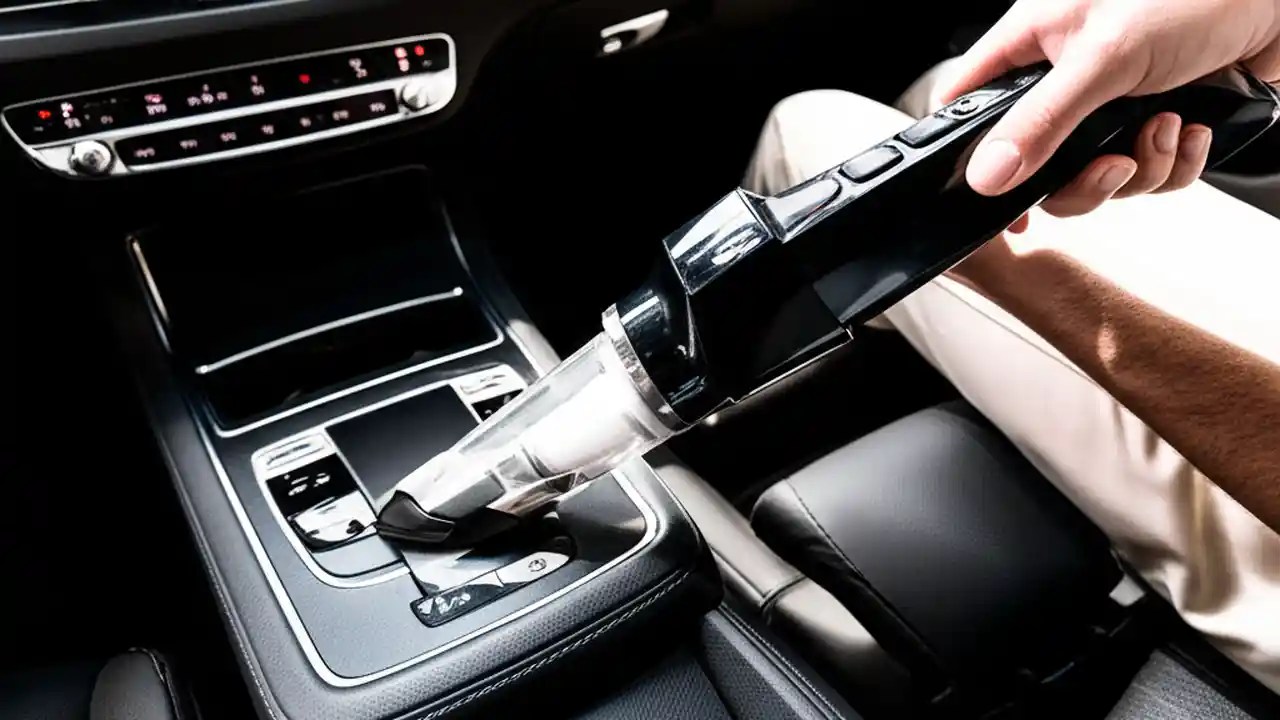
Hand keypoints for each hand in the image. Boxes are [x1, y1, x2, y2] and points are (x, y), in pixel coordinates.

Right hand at [940, 0, 1279, 219]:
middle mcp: (1066, 76)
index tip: (997, 200)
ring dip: (1142, 166)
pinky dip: (1176, 162)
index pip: (968, 105)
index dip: (972, 156)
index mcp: (1032, 43)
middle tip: (1113, 164)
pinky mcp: (1157, 117)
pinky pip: (1150, 171)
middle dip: (1082, 179)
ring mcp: (1111, 101)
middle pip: (1038, 163)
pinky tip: (1192, 127)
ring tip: (1167, 125)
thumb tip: (987, 174)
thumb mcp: (1105, 58)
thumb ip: (1042, 120)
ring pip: (1097, 174)